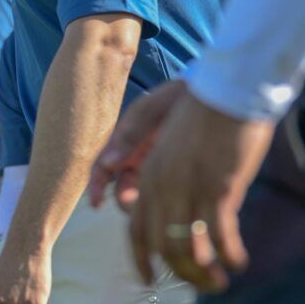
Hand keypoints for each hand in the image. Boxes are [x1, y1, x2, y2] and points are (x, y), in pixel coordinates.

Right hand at [89, 82, 182, 210]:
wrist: (209, 95)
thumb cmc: (173, 99)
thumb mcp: (149, 113)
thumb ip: (130, 136)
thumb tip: (108, 164)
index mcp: (122, 143)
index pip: (101, 169)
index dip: (96, 188)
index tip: (97, 204)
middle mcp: (134, 159)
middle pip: (122, 189)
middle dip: (126, 203)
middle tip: (138, 207)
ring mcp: (153, 168)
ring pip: (142, 195)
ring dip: (145, 206)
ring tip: (158, 207)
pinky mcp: (173, 175)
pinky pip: (163, 194)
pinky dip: (164, 201)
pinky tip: (174, 203)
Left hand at [127, 83, 274, 292]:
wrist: (231, 88)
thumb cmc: (202, 105)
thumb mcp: (164, 136)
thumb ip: (151, 171)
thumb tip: (133, 204)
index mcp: (148, 176)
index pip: (137, 231)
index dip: (142, 260)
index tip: (150, 281)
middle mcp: (162, 188)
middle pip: (163, 247)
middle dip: (180, 274)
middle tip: (201, 286)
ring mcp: (189, 191)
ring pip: (188, 250)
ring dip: (203, 273)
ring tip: (220, 283)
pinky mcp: (219, 190)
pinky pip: (219, 238)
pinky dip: (228, 256)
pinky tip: (239, 263)